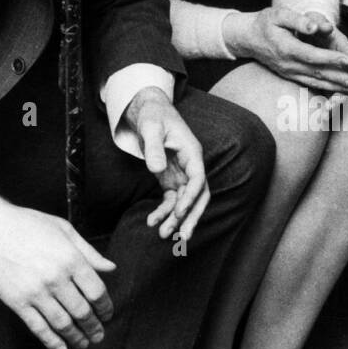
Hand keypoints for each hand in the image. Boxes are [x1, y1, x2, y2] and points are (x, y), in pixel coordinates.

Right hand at [0, 189, 115, 348]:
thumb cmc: (29, 225)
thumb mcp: (64, 230)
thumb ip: (89, 252)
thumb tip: (112, 268)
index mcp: (71, 259)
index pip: (97, 291)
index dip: (105, 307)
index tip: (108, 314)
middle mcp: (55, 278)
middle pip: (82, 311)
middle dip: (94, 327)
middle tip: (99, 335)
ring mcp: (35, 292)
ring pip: (62, 323)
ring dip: (76, 337)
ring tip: (84, 344)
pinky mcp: (17, 302)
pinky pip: (38, 327)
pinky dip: (52, 341)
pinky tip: (62, 348)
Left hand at [123, 87, 209, 241]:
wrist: (149, 111)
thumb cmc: (153, 115)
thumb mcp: (151, 126)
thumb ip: (154, 147)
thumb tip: (155, 169)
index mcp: (192, 152)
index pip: (197, 180)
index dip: (191, 198)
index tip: (179, 213)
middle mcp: (190, 165)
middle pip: (198, 196)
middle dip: (192, 217)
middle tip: (182, 237)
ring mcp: (181, 173)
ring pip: (185, 201)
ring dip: (176, 219)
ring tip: (163, 234)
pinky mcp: (170, 178)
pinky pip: (171, 199)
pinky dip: (164, 211)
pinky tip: (153, 221)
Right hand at [224, 7, 347, 92]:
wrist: (248, 38)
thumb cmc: (265, 23)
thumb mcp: (278, 14)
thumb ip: (298, 20)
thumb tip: (316, 26)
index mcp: (286, 48)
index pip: (312, 55)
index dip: (331, 59)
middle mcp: (288, 64)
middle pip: (316, 72)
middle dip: (337, 77)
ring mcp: (289, 72)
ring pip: (314, 81)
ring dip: (334, 86)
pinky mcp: (290, 75)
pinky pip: (309, 84)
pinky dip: (325, 88)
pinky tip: (338, 90)